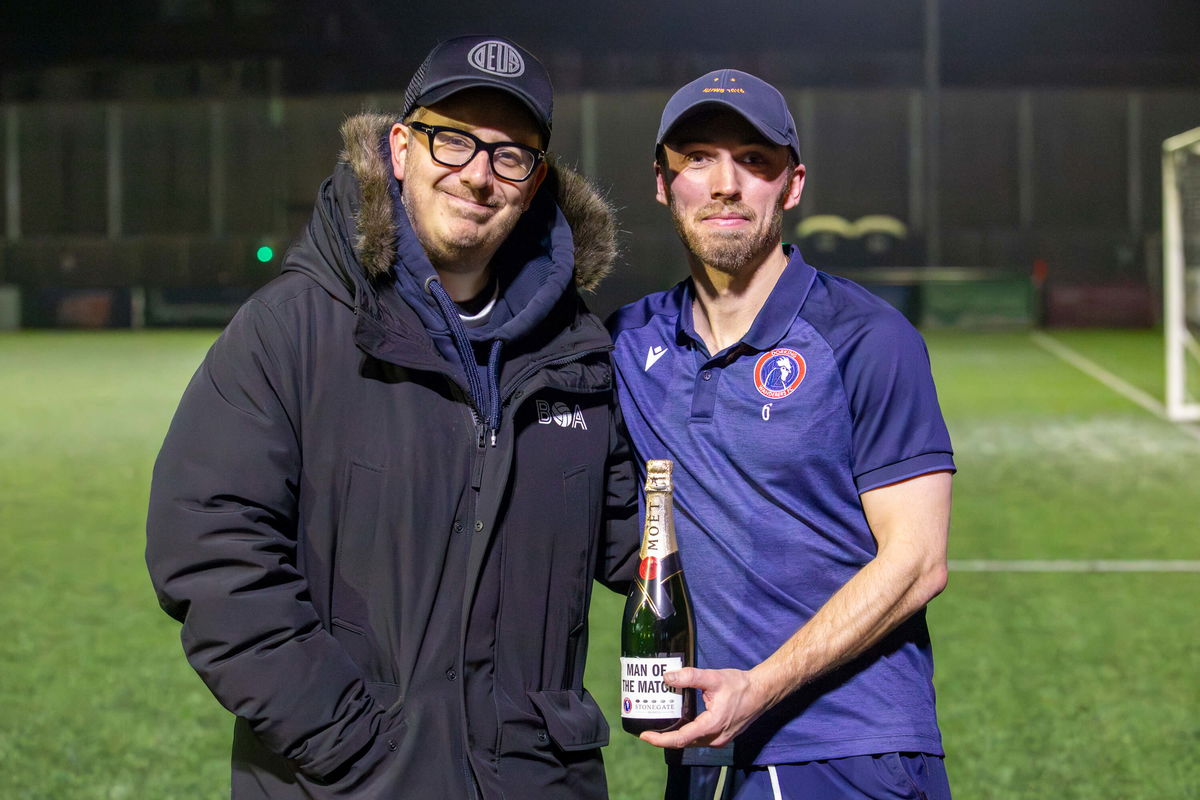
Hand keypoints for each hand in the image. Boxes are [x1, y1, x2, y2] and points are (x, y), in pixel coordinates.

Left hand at [639, 666, 770, 748]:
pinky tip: (679, 724)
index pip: (681, 738)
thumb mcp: (714, 678)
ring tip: (660, 727)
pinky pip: (700, 739)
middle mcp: (715, 737)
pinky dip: (687, 734)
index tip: (645, 736)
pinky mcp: (722, 736)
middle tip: (648, 729)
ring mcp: (720, 739)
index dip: (660, 739)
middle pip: (684, 742)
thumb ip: (690, 677)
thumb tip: (668, 677)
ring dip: (676, 736)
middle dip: (664, 738)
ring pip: (692, 742)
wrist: (762, 692)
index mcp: (711, 725)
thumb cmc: (740, 685)